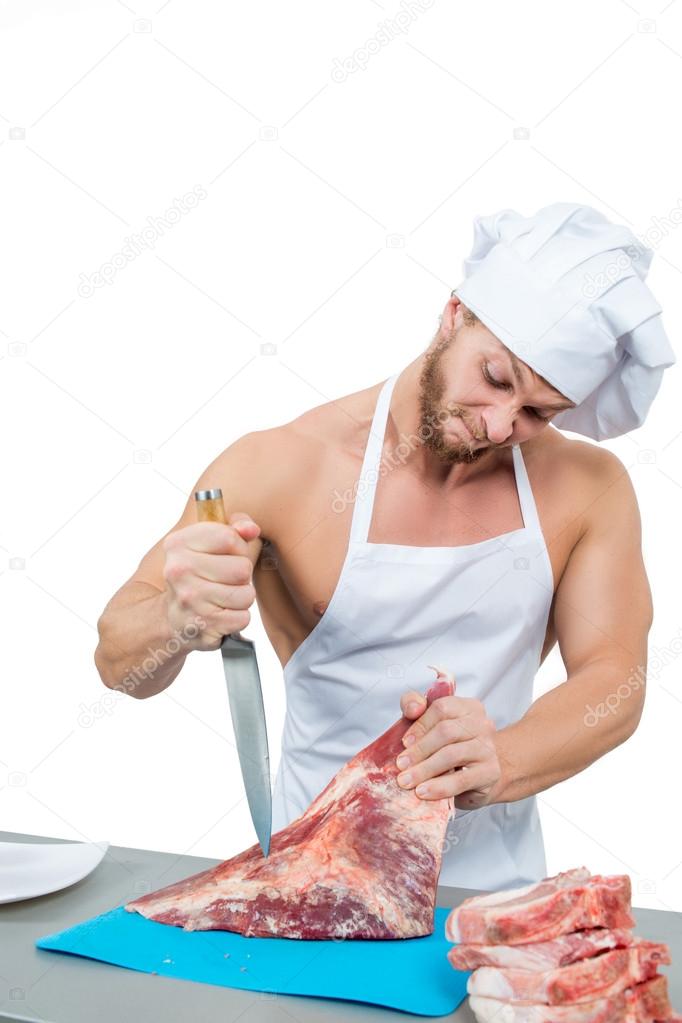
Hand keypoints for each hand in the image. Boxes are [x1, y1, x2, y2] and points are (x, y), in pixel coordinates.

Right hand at [163, 512, 260, 651]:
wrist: (172, 618)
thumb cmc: (198, 574)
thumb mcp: (210, 543)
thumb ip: (235, 527)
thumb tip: (251, 530)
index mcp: (178, 543)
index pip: (229, 537)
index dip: (238, 547)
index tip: (227, 555)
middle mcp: (179, 570)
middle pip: (242, 568)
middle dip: (242, 576)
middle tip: (225, 580)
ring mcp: (190, 599)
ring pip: (246, 594)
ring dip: (242, 598)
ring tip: (224, 597)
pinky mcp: (203, 624)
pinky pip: (243, 617)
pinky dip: (238, 617)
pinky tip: (222, 614)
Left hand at [396, 689, 501, 808]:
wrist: (478, 777)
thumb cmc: (447, 747)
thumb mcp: (429, 724)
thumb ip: (414, 705)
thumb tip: (413, 708)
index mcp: (468, 707)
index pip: (442, 707)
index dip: (420, 724)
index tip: (404, 742)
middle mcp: (482, 724)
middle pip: (447, 731)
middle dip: (419, 749)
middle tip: (401, 765)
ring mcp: (489, 748)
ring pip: (452, 755)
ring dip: (425, 769)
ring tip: (407, 781)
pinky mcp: (491, 772)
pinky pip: (462, 780)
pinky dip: (439, 787)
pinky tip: (423, 792)